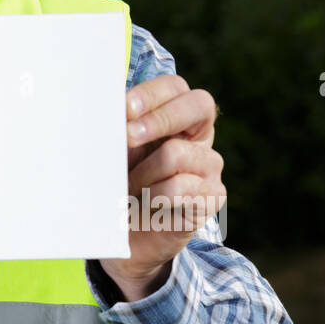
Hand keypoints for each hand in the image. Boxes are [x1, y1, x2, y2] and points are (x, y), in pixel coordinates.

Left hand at [99, 74, 224, 300]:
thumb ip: (120, 127)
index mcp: (176, 117)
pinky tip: (145, 205)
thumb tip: (112, 108)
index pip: (175, 87)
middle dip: (158, 119)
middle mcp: (199, 138)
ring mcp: (210, 167)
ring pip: (176, 153)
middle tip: (128, 137)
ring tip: (129, 188)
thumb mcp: (117, 151)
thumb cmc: (119, 183)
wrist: (124, 236)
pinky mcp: (212, 197)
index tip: (124, 109)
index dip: (151, 94)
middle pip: (200, 105)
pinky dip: (153, 197)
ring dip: (142, 173)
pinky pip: (180, 188)